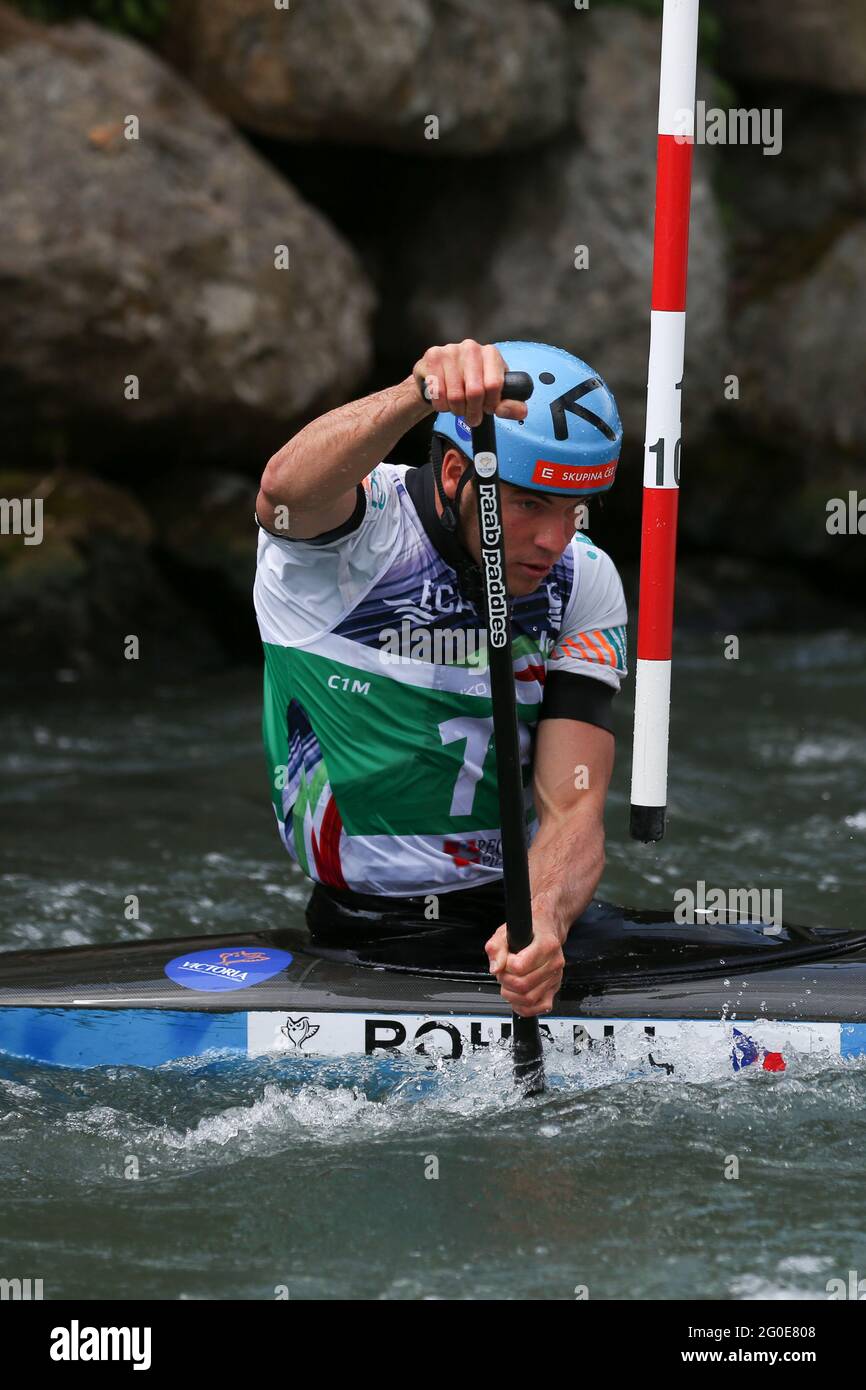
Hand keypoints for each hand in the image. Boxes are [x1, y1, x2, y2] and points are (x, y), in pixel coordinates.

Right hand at [413, 340, 528, 427]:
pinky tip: (444, 400)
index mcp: (491, 354)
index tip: (488, 409)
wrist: (440, 375)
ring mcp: (451, 350)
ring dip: (457, 410)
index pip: (494, 384)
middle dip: (473, 411)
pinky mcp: (433, 357)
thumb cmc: (469, 384)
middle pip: (475, 392)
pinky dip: (441, 405)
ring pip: (455, 395)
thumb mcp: (494, 395)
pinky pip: (438, 393)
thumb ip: (510, 405)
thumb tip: (516, 411)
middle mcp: (472, 348)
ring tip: (458, 408)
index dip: (491, 404)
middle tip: (472, 416)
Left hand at [485, 920, 565, 1017]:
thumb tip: (496, 968)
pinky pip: (540, 1008)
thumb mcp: (505, 932)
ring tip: (508, 983)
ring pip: (529, 999)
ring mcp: (555, 977)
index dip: (505, 966)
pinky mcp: (554, 989)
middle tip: (503, 973)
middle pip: (523, 985)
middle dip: (505, 981)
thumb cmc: (527, 931)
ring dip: (512, 995)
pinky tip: (517, 998)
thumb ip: (496, 948)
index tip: (504, 961)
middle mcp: (554, 963)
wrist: (545, 931)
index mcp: (546, 946)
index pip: (519, 967)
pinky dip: (525, 1008)